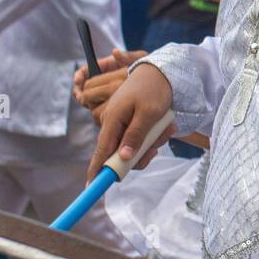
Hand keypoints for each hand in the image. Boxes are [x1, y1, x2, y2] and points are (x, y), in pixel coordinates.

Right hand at [73, 49, 147, 122]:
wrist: (160, 82)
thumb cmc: (149, 68)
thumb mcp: (141, 60)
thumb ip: (128, 56)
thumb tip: (115, 52)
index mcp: (106, 69)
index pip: (86, 71)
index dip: (80, 75)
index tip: (77, 81)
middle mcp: (104, 83)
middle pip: (85, 89)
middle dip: (81, 93)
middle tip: (82, 97)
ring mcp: (106, 96)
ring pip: (90, 102)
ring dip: (88, 104)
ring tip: (90, 105)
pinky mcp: (112, 109)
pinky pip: (100, 113)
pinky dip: (99, 114)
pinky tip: (104, 115)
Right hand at [86, 62, 174, 181]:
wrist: (161, 71)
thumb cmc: (154, 89)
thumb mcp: (148, 114)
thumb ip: (135, 136)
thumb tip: (122, 158)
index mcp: (113, 119)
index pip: (101, 150)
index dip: (97, 169)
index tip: (92, 186)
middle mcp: (113, 122)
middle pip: (120, 154)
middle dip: (141, 154)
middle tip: (157, 147)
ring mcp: (122, 122)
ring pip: (133, 147)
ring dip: (151, 143)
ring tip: (167, 129)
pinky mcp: (131, 122)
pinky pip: (139, 138)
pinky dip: (152, 136)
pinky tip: (165, 126)